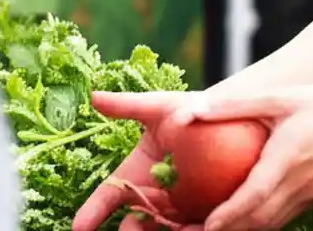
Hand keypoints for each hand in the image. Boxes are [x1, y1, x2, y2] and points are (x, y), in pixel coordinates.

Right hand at [72, 91, 202, 230]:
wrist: (234, 121)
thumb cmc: (192, 111)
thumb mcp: (160, 107)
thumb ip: (127, 105)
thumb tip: (93, 96)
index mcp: (136, 174)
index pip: (111, 195)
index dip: (93, 211)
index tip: (79, 226)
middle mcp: (153, 195)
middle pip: (132, 222)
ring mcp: (176, 208)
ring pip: (159, 230)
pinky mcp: (201, 215)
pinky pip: (190, 229)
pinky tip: (195, 229)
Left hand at [170, 85, 312, 230]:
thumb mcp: (280, 98)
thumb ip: (237, 105)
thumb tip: (193, 111)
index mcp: (287, 158)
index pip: (256, 194)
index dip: (231, 214)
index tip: (208, 226)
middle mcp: (298, 183)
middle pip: (260, 220)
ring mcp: (307, 194)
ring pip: (270, 224)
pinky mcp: (312, 197)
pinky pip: (281, 218)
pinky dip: (258, 225)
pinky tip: (240, 221)